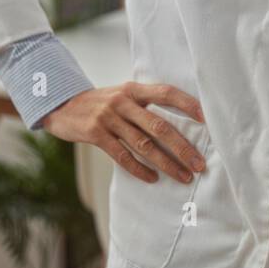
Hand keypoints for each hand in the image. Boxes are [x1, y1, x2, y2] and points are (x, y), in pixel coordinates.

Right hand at [41, 81, 206, 184]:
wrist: (62, 105)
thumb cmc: (101, 104)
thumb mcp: (122, 96)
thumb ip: (145, 104)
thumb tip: (180, 124)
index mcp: (133, 89)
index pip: (166, 93)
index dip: (187, 104)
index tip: (207, 119)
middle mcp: (123, 101)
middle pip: (159, 125)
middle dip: (182, 147)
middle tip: (200, 164)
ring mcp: (108, 117)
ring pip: (143, 144)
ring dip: (166, 163)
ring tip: (183, 176)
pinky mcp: (95, 133)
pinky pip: (121, 155)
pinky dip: (139, 168)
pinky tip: (152, 178)